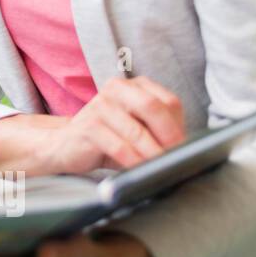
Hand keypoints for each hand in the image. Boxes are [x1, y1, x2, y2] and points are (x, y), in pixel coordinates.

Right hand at [43, 76, 185, 174]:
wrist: (66, 145)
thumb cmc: (109, 139)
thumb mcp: (138, 129)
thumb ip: (160, 131)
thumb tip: (188, 149)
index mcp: (135, 85)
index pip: (168, 101)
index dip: (179, 126)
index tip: (185, 150)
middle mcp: (117, 88)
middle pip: (153, 107)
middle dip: (169, 136)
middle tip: (177, 159)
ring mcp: (100, 105)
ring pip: (137, 131)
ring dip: (153, 154)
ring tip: (160, 169)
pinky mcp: (88, 126)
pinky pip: (119, 147)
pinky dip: (133, 162)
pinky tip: (139, 171)